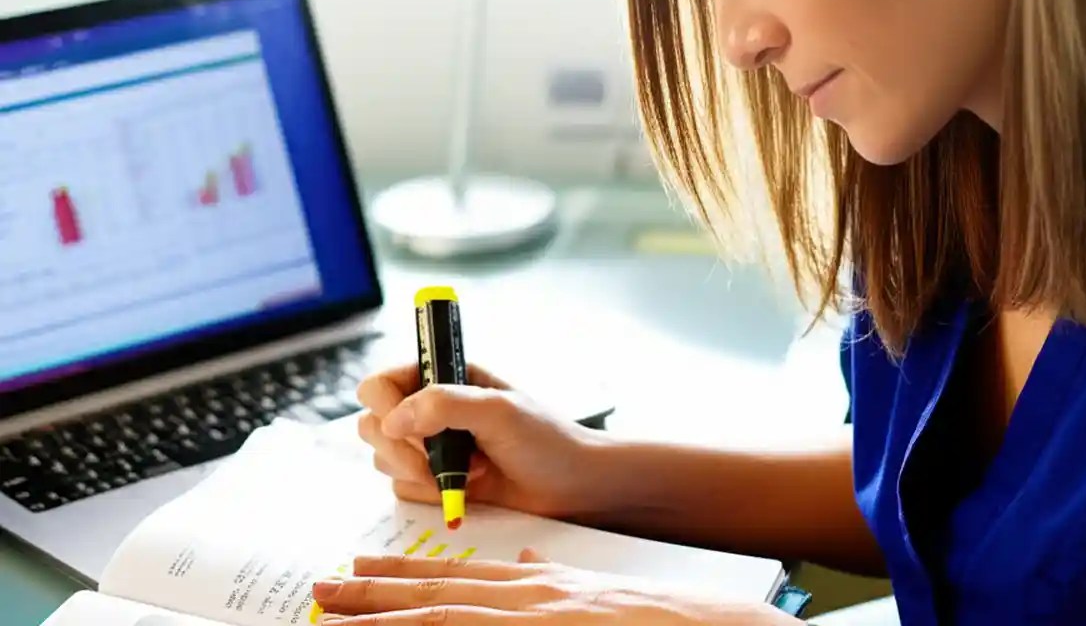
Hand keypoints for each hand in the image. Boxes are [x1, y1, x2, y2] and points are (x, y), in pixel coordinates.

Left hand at [310, 550, 801, 625]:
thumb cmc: (671, 619)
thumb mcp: (604, 590)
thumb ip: (556, 577)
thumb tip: (521, 562)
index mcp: (543, 588)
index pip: (457, 579)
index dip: (402, 575)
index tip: (357, 571)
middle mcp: (533, 602)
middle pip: (437, 597)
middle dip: (372, 596)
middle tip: (317, 590)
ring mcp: (541, 625)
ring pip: (445, 624)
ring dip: (384, 623)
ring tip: (330, 618)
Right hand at [355, 364, 616, 518]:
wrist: (573, 485)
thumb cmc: (545, 440)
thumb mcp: (499, 410)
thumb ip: (445, 405)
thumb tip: (391, 420)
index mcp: (444, 377)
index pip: (381, 384)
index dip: (384, 406)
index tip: (406, 428)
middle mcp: (430, 408)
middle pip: (372, 423)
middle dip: (400, 450)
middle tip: (437, 463)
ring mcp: (431, 445)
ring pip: (383, 458)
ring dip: (419, 472)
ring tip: (468, 473)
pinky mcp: (436, 479)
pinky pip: (403, 488)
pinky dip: (428, 493)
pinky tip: (466, 489)